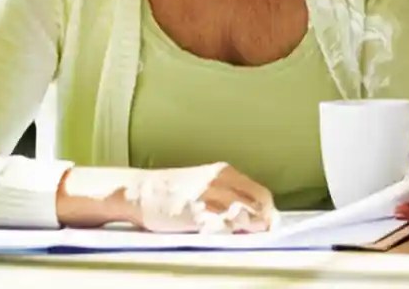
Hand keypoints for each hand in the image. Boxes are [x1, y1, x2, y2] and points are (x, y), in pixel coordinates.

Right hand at [127, 162, 278, 233]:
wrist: (139, 190)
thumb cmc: (173, 190)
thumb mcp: (205, 182)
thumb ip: (228, 193)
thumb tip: (254, 213)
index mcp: (224, 172)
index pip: (260, 193)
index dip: (268, 211)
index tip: (269, 223)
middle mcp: (219, 182)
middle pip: (255, 205)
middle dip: (261, 221)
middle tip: (260, 232)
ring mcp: (206, 197)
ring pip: (241, 216)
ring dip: (247, 228)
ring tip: (243, 234)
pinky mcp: (193, 213)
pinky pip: (220, 226)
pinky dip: (226, 233)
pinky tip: (223, 235)